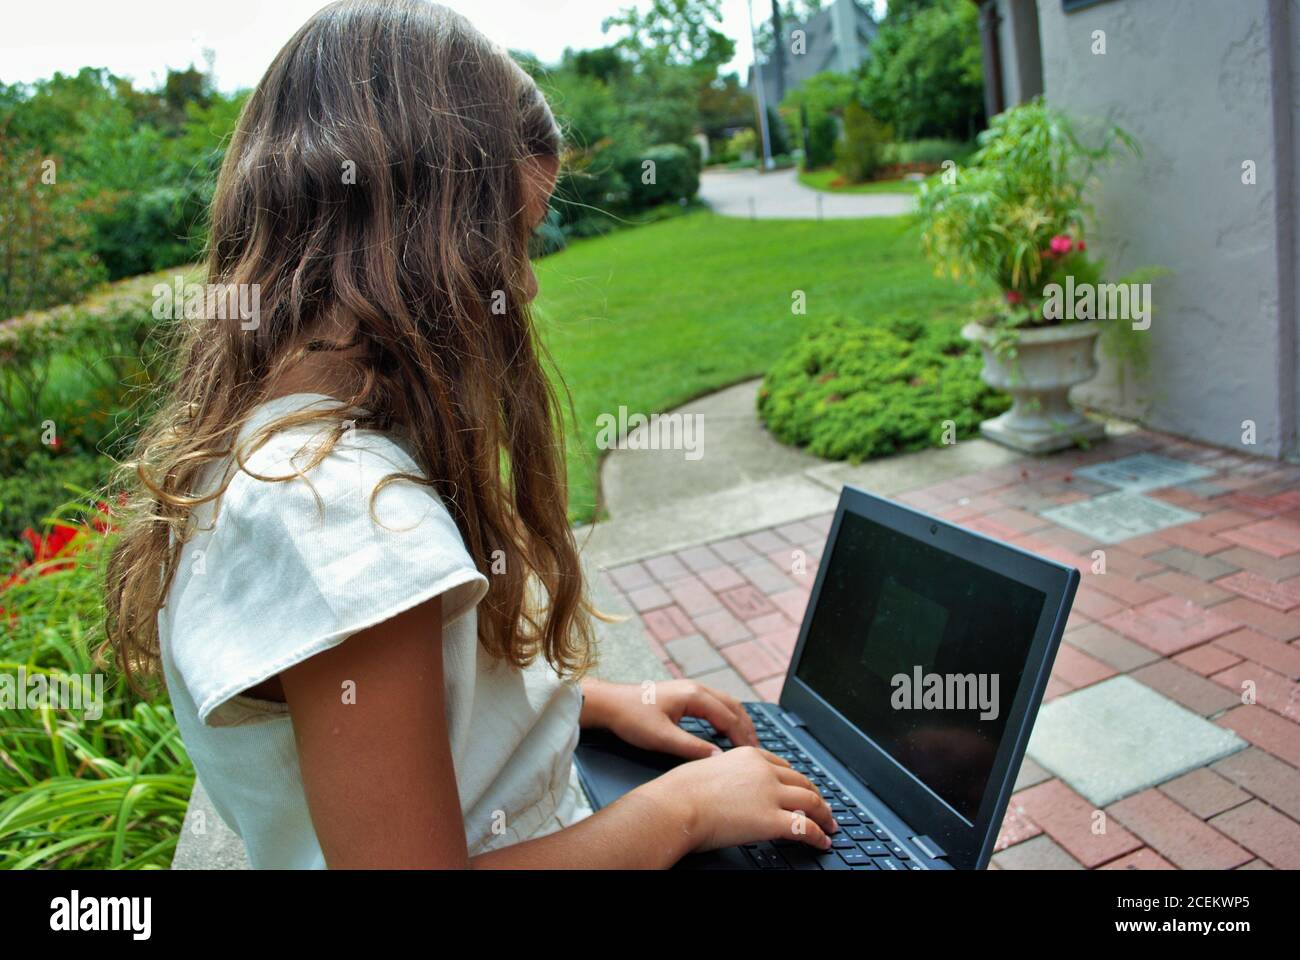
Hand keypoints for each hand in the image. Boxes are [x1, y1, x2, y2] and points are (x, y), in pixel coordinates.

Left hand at [581, 678, 759, 759]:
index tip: (755, 754)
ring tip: (747, 741)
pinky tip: (725, 730)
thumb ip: (692, 748)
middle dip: (747, 728)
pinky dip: (726, 717)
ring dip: (738, 721)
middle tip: (759, 749)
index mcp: (694, 695)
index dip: (744, 737)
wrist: (609, 704)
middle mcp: (695, 688)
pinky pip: (714, 704)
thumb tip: (718, 758)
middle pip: (733, 706)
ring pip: (724, 703)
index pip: (729, 717)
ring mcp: (689, 689)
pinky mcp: (683, 695)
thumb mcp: (662, 738)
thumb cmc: (631, 717)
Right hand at [638, 746, 837, 853]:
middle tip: (823, 807)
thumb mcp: (706, 769)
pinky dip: (819, 835)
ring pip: (811, 801)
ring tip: (829, 825)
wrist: (675, 805)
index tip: (801, 787)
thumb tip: (727, 786)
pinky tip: (823, 842)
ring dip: (824, 814)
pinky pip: (805, 827)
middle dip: (816, 795)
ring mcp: (770, 794)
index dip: (796, 779)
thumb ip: (725, 774)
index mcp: (748, 756)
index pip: (782, 765)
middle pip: (801, 781)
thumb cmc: (679, 792)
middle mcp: (764, 771)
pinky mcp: (772, 820)